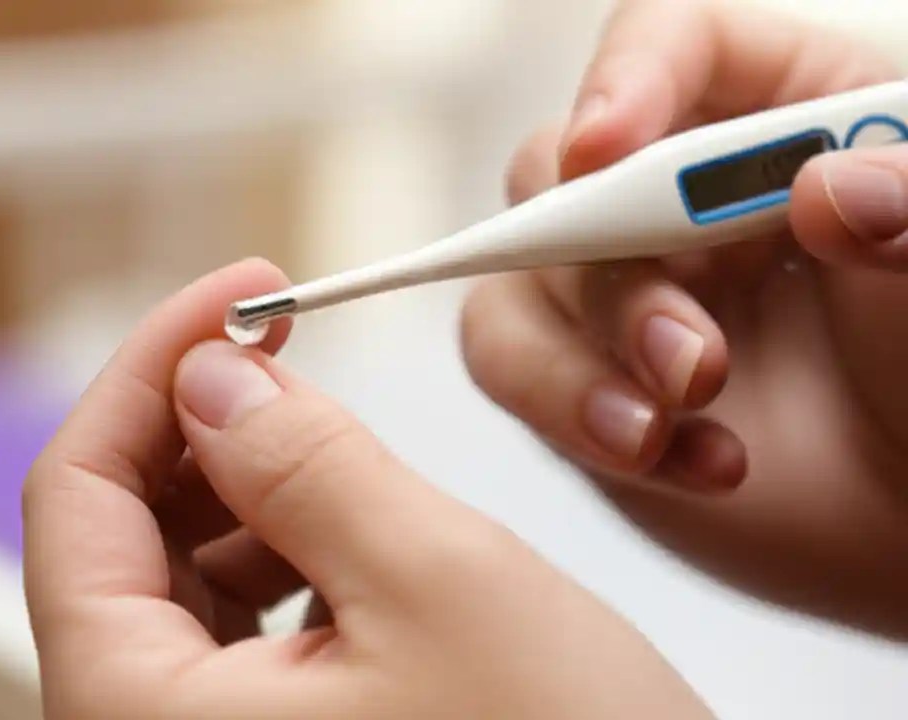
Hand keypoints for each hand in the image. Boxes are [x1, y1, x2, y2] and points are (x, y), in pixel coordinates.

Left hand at [23, 259, 711, 718]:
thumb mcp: (438, 586)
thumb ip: (303, 463)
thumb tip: (208, 377)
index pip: (75, 498)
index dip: (148, 370)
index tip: (237, 295)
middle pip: (116, 539)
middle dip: (197, 425)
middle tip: (284, 345)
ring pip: (178, 583)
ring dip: (244, 489)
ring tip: (335, 445)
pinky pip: (236, 636)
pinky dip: (282, 558)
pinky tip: (350, 529)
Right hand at [461, 0, 907, 638]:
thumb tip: (818, 191)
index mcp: (780, 117)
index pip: (672, 44)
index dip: (627, 80)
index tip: (604, 151)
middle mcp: (679, 195)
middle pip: (560, 169)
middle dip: (603, 268)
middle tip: (689, 358)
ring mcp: (621, 290)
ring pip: (513, 279)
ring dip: (576, 357)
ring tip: (669, 424)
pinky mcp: (584, 373)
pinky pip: (515, 372)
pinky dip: (579, 416)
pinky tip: (694, 463)